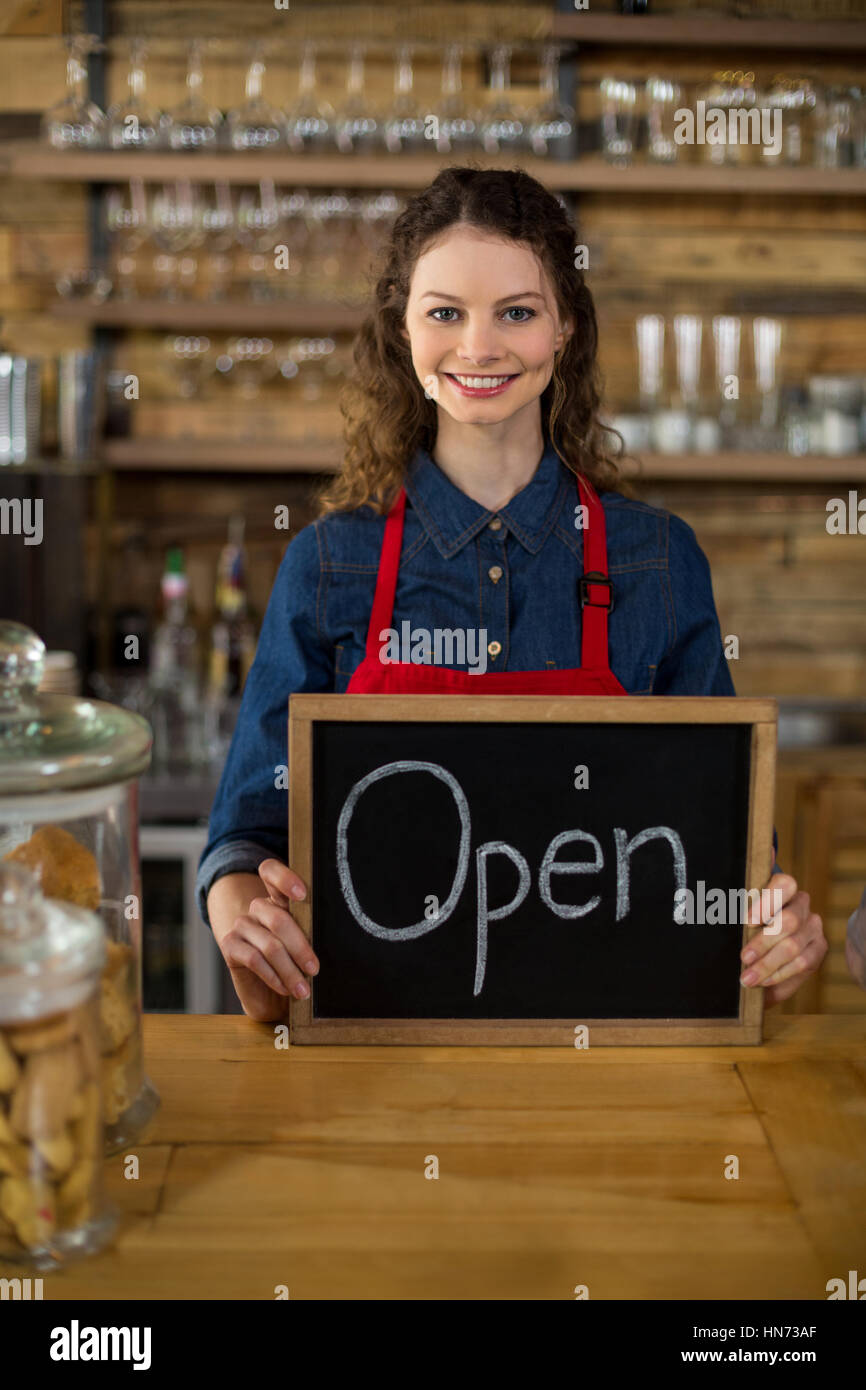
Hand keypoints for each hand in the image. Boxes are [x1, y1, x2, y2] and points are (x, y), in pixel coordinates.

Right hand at [218, 859, 318, 1021]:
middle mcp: (258, 908)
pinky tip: (284, 988)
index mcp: (279, 899)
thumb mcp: (306, 946)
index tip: (302, 894)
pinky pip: (254, 959)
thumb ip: (309, 932)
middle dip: (300, 947)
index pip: (272, 872)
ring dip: (289, 970)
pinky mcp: (230, 945)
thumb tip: (324, 936)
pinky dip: (273, 976)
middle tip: (314, 969)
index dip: (284, 879)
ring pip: (269, 944)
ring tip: (302, 989)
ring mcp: (242, 924)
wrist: (270, 995)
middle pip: (278, 919)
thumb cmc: (295, 966)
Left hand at [739, 873, 827, 1007]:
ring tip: (748, 978)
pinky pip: (802, 962)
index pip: (784, 885)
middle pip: (790, 920)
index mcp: (782, 889)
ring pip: (793, 945)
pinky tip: (764, 981)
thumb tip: (723, 910)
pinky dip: (779, 974)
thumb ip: (737, 913)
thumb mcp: (740, 921)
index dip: (767, 903)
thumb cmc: (746, 931)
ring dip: (768, 964)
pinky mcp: (819, 947)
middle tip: (744, 957)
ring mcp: (812, 926)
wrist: (762, 955)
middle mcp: (801, 904)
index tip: (747, 923)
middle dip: (763, 942)